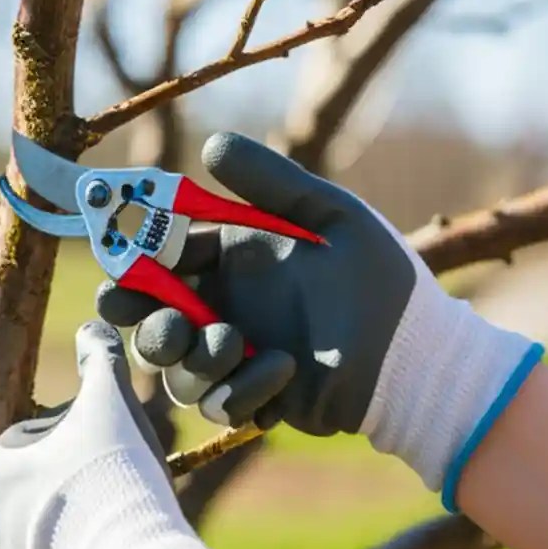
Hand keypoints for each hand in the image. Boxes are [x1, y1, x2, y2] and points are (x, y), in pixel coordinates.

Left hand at [0, 321, 265, 548]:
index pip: (49, 424)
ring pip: (69, 511)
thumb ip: (100, 356)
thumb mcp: (109, 399)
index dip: (91, 424)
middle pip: (60, 470)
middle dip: (96, 467)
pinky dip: (100, 543)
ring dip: (99, 505)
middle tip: (131, 471)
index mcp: (5, 461)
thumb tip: (93, 325)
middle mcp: (0, 509)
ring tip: (132, 506)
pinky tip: (126, 540)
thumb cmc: (112, 470)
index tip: (117, 436)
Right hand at [98, 133, 542, 503]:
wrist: (420, 356)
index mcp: (229, 261)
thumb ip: (272, 182)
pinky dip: (243, 388)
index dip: (133, 267)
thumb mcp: (330, 217)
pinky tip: (284, 368)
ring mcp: (235, 359)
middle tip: (170, 320)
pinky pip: (220, 404)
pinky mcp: (254, 399)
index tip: (127, 271)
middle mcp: (222, 309)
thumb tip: (211, 145)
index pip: (158, 261)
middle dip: (146, 323)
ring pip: (175, 370)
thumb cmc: (381, 282)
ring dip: (195, 357)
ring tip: (234, 341)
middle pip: (148, 322)